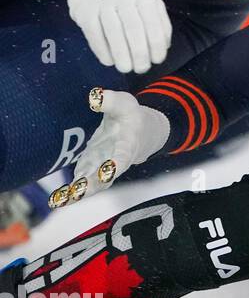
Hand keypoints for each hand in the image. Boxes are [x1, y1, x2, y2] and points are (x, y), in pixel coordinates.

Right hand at [47, 0, 171, 73]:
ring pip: (113, 32)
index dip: (156, 45)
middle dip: (140, 53)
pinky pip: (94, 33)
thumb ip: (158, 19)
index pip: (153, 22)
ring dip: (121, 54)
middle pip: (134, 29)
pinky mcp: (83, 9)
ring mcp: (101, 1)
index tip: (158, 60)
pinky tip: (109, 61)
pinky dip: (102, 49)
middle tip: (142, 69)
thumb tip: (163, 46)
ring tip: (126, 69)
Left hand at [48, 88, 169, 207]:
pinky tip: (57, 198)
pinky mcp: (92, 168)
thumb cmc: (133, 118)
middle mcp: (117, 161)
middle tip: (78, 192)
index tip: (108, 171)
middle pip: (107, 178)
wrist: (143, 134)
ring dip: (79, 193)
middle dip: (92, 185)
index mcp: (128, 144)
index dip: (116, 165)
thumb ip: (111, 101)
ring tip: (60, 200)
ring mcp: (104, 167)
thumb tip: (94, 97)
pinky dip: (72, 192)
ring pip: (93, 185)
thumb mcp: (126, 104)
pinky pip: (83, 183)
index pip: (123, 156)